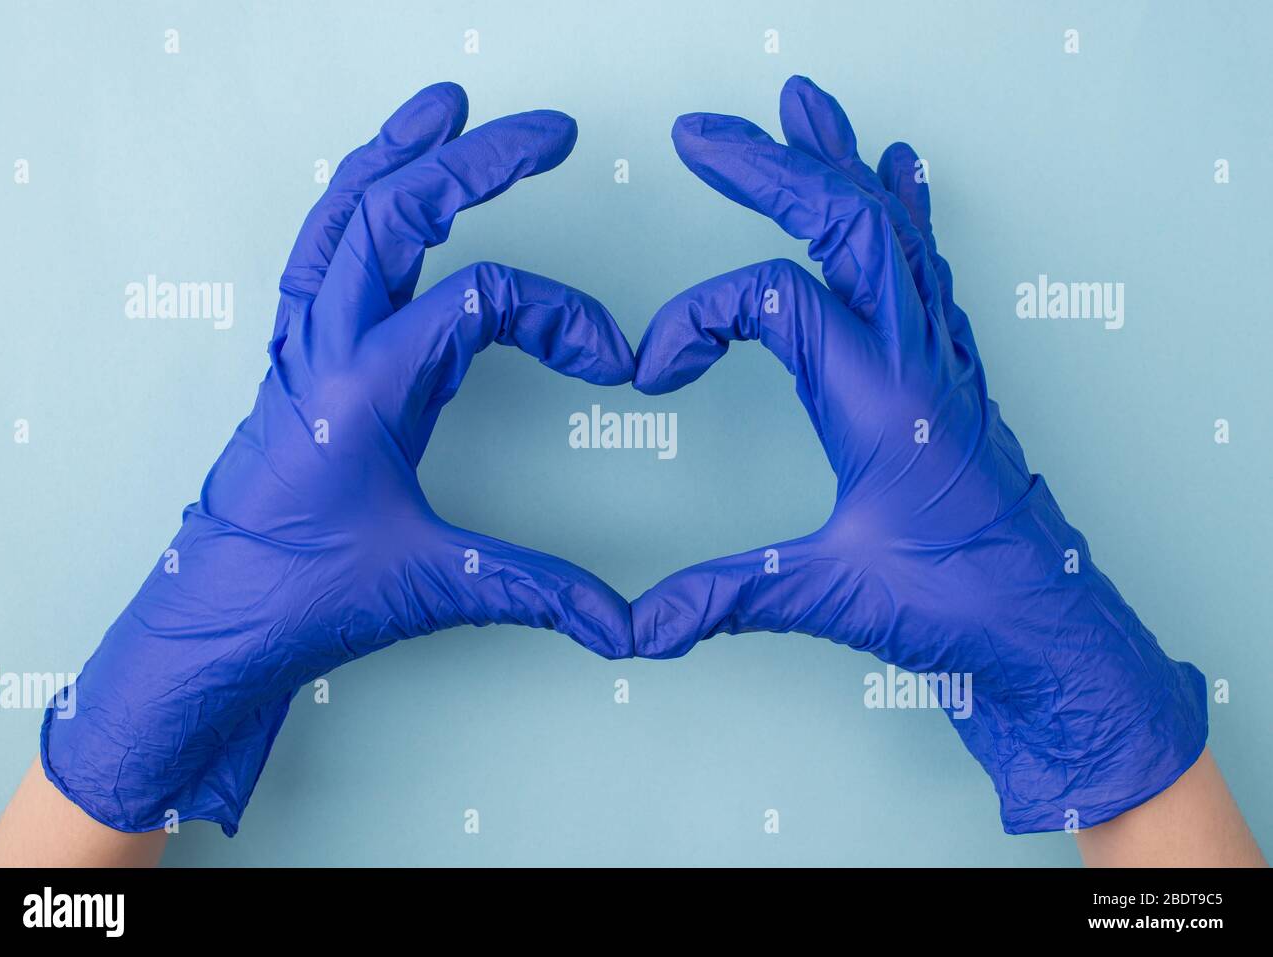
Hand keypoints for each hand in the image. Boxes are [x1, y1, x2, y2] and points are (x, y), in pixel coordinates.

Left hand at [42, 83, 634, 835]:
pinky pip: (318, 258)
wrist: (211, 631)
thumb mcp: (432, 586)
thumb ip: (537, 590)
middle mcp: (323, 351)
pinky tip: (376, 194)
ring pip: (341, 219)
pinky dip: (354, 209)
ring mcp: (301, 352)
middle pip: (395, 213)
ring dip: (396, 155)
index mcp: (361, 387)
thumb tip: (616, 620)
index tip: (607, 361)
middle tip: (548, 133)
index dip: (561, 317)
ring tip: (442, 110)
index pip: (478, 300)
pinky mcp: (297, 368)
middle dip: (477, 162)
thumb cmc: (297, 599)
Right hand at [630, 76, 1206, 833]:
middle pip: (846, 222)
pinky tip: (905, 176)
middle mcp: (918, 359)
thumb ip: (729, 595)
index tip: (657, 366)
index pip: (775, 298)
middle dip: (771, 167)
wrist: (1051, 633)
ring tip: (807, 110)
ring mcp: (942, 361)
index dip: (698, 318)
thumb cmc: (967, 605)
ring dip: (840, 166)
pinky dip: (904, 211)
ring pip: (893, 230)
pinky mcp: (949, 379)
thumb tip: (648, 620)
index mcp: (882, 395)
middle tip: (707, 134)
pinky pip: (927, 268)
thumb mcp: (834, 595)